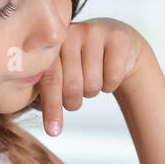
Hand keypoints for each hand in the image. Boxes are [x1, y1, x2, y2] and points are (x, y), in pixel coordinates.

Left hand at [34, 18, 146, 135]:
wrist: (118, 46)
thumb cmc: (82, 64)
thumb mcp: (62, 71)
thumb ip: (47, 86)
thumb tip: (46, 123)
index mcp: (50, 43)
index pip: (50, 79)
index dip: (52, 107)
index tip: (54, 131)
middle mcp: (71, 32)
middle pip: (72, 86)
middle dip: (75, 101)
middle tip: (76, 98)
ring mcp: (95, 31)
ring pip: (93, 84)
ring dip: (93, 91)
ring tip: (93, 79)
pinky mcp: (118, 37)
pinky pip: (113, 77)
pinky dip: (111, 85)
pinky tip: (109, 73)